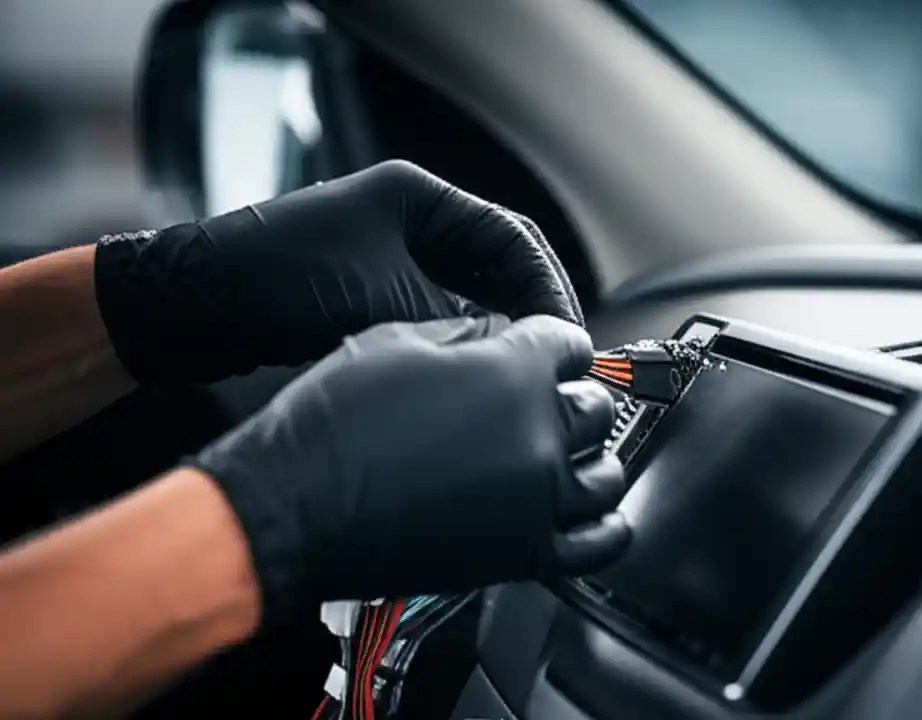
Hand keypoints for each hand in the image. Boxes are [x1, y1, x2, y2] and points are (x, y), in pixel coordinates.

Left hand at [94, 160, 581, 382]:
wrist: (189, 309)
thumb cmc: (272, 283)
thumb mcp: (381, 302)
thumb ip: (457, 326)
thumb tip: (512, 354)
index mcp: (417, 198)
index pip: (513, 239)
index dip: (548, 289)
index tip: (568, 336)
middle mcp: (407, 221)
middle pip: (497, 266)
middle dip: (529, 312)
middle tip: (556, 359)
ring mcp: (388, 256)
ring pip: (470, 296)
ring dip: (498, 331)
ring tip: (523, 373)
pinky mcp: (369, 294)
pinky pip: (437, 317)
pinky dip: (462, 344)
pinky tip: (475, 375)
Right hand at [189, 315, 628, 621]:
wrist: (290, 509)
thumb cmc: (331, 426)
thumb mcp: (394, 341)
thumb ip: (465, 335)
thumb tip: (497, 338)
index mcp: (513, 372)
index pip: (572, 344)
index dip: (553, 345)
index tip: (543, 355)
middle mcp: (538, 435)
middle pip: (597, 408)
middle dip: (569, 399)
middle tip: (536, 405)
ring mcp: (537, 500)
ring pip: (607, 473)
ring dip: (587, 459)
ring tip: (558, 457)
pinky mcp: (524, 555)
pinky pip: (601, 542)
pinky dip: (603, 525)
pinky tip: (581, 512)